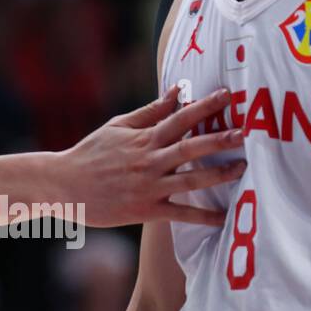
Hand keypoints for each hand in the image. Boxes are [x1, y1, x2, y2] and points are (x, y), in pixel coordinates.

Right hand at [59, 85, 245, 227]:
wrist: (64, 185)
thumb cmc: (91, 153)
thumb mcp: (117, 127)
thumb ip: (149, 111)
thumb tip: (177, 92)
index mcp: (142, 138)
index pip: (178, 118)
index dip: (204, 106)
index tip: (227, 96)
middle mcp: (148, 161)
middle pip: (190, 147)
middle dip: (220, 139)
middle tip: (246, 132)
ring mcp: (148, 186)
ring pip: (191, 179)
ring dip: (219, 174)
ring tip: (243, 168)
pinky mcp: (146, 209)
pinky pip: (180, 214)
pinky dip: (203, 217)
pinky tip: (225, 218)